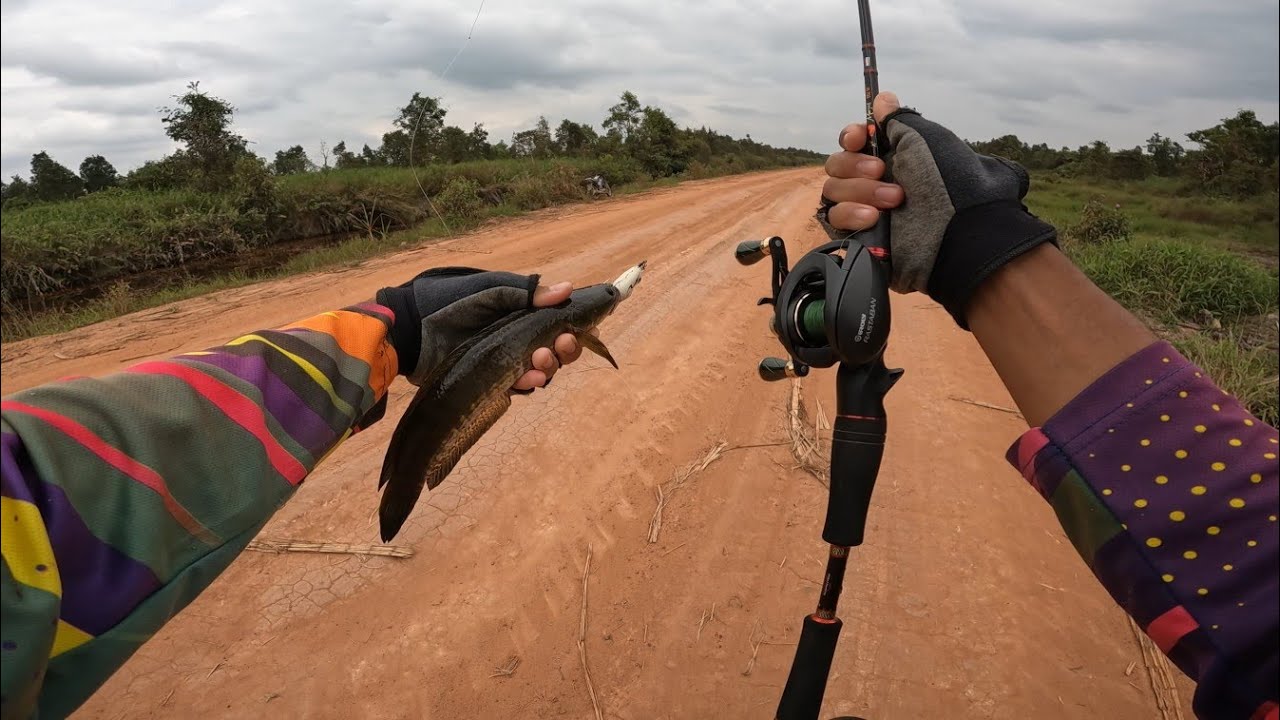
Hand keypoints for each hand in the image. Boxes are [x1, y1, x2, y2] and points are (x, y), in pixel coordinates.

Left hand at [374, 268, 583, 390]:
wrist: (412, 329)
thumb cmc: (450, 301)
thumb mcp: (491, 290)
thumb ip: (527, 293)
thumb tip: (568, 289)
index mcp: (523, 314)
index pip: (559, 322)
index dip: (577, 327)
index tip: (586, 327)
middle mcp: (520, 338)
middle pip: (558, 351)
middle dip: (566, 348)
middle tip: (561, 342)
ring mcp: (507, 361)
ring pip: (542, 371)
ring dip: (549, 367)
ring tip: (541, 358)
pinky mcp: (492, 381)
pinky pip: (519, 387)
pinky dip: (528, 383)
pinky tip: (530, 377)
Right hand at [823, 91, 1056, 328]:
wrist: (958, 235)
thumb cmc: (950, 184)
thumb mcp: (927, 140)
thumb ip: (899, 120)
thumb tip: (883, 99)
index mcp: (892, 159)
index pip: (853, 143)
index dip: (851, 137)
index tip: (860, 138)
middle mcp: (875, 183)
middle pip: (837, 165)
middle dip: (855, 166)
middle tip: (882, 172)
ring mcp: (864, 211)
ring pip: (832, 192)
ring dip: (858, 191)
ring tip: (892, 202)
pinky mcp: (858, 238)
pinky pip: (833, 221)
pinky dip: (850, 215)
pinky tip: (873, 219)